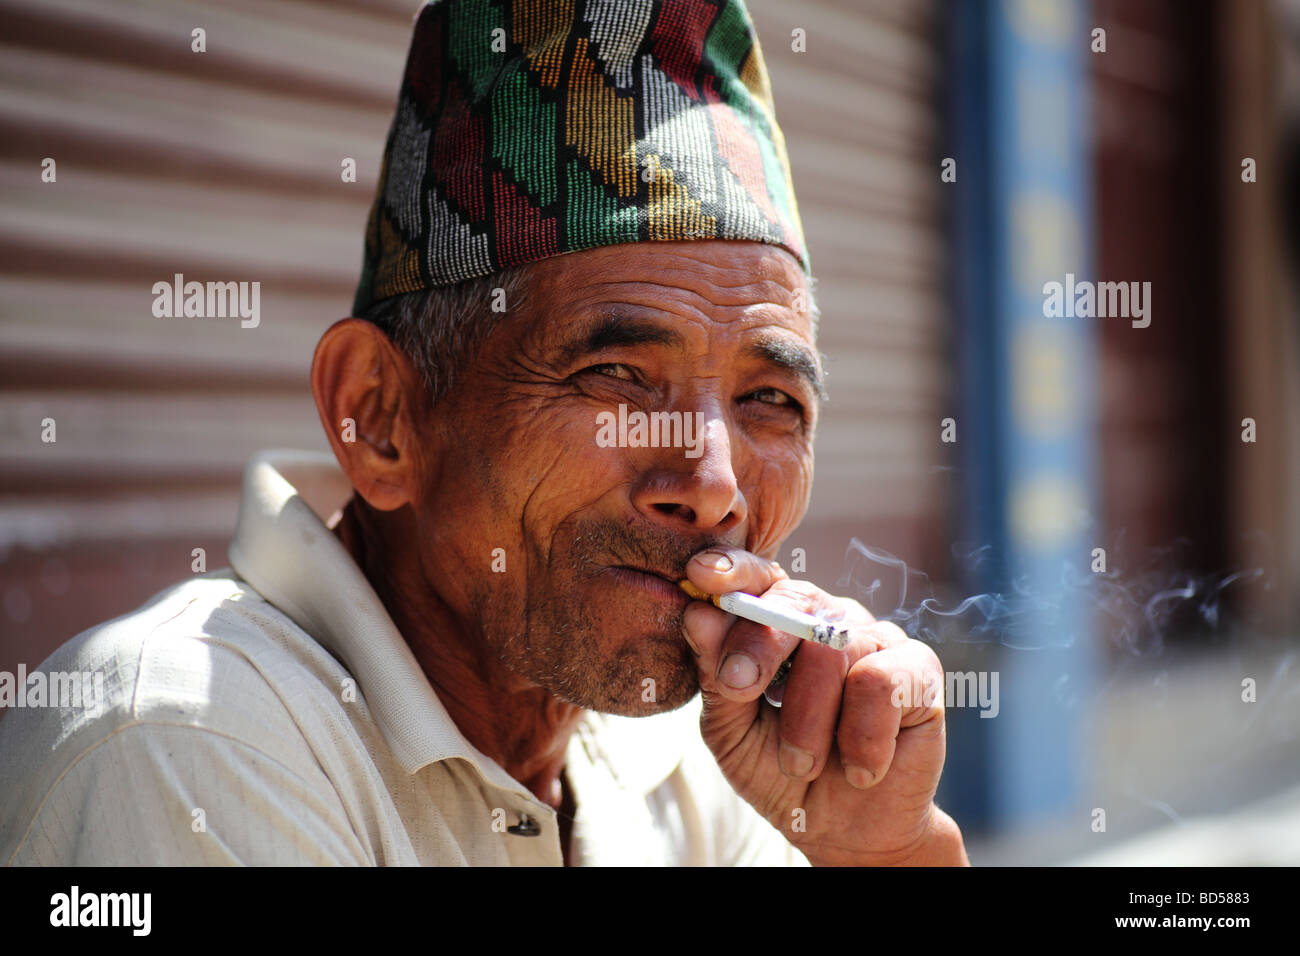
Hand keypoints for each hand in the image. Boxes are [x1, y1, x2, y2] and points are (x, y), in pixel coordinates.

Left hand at [682, 546, 968, 865]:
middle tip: (738, 689)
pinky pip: (878, 683)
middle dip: (757, 646)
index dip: (734, 571)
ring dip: (806, 723)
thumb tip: (696, 613)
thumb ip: (715, 673)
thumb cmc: (782, 771)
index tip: (700, 576)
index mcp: (781, 622)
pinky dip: (861, 738)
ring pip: (831, 650)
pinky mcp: (919, 668)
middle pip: (793, 602)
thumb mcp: (731, 730)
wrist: (846, 831)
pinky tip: (860, 767)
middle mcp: (830, 619)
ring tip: (805, 763)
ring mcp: (877, 638)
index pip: (759, 578)